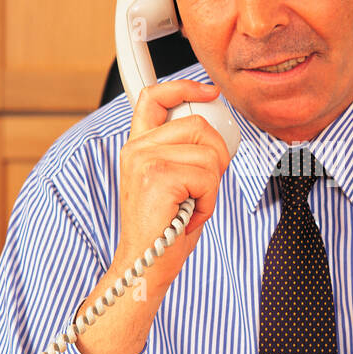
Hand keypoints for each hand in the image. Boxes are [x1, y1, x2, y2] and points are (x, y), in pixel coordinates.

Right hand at [74, 80, 233, 353]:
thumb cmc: (164, 230)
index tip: (209, 92)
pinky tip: (188, 215)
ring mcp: (144, 161)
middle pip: (199, 125)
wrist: (144, 266)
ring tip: (190, 206)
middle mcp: (136, 149)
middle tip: (202, 189)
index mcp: (139, 147)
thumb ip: (185, 152)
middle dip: (216, 156)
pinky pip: (207, 176)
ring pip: (208, 153)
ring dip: (211, 186)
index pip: (154, 98)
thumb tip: (215, 133)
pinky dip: (208, 200)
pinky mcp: (157, 177)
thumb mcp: (175, 182)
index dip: (183, 87)